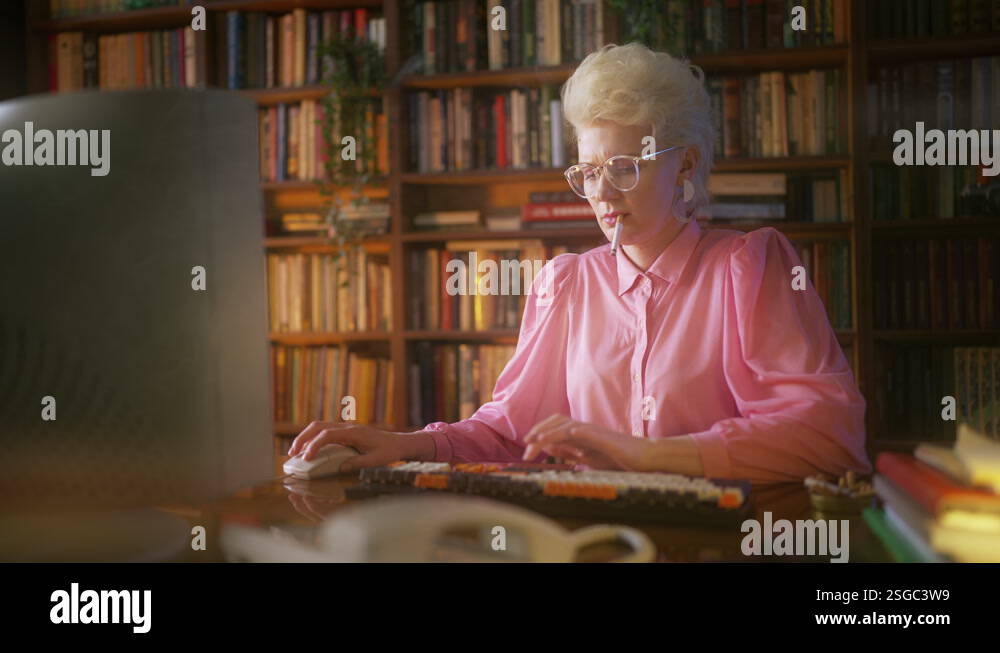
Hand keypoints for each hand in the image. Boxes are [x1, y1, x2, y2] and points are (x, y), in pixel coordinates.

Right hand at [287, 422, 417, 472]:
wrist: (400, 442)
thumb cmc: (389, 451)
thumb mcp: (376, 460)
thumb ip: (358, 464)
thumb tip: (339, 468)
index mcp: (354, 432)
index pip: (328, 435)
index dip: (314, 445)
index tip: (306, 458)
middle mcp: (347, 427)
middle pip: (318, 426)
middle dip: (302, 438)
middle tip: (292, 454)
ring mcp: (346, 428)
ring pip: (319, 426)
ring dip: (306, 437)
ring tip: (296, 452)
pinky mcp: (346, 432)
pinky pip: (325, 432)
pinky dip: (313, 439)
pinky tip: (308, 450)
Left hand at [521, 415, 649, 470]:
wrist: (643, 458)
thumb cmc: (618, 458)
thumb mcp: (587, 458)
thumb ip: (569, 452)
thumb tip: (548, 447)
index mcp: (580, 436)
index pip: (554, 430)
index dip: (539, 435)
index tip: (527, 448)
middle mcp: (585, 431)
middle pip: (557, 423)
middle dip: (539, 431)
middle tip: (526, 443)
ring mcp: (595, 432)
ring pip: (567, 426)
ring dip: (550, 431)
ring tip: (536, 439)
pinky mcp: (604, 437)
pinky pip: (587, 431)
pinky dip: (574, 432)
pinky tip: (564, 435)